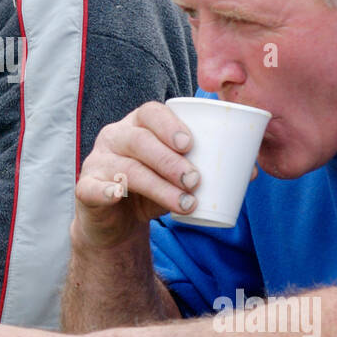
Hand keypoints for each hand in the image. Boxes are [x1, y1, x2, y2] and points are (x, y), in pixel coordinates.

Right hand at [72, 101, 203, 250]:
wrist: (118, 223)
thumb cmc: (151, 190)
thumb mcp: (176, 177)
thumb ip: (208, 169)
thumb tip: (251, 171)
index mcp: (137, 125)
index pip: (150, 113)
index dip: (169, 125)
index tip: (189, 144)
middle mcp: (114, 138)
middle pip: (139, 140)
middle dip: (169, 160)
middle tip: (194, 180)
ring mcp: (97, 162)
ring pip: (127, 169)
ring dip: (158, 186)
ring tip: (185, 203)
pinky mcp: (85, 189)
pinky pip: (92, 187)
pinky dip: (106, 190)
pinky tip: (117, 194)